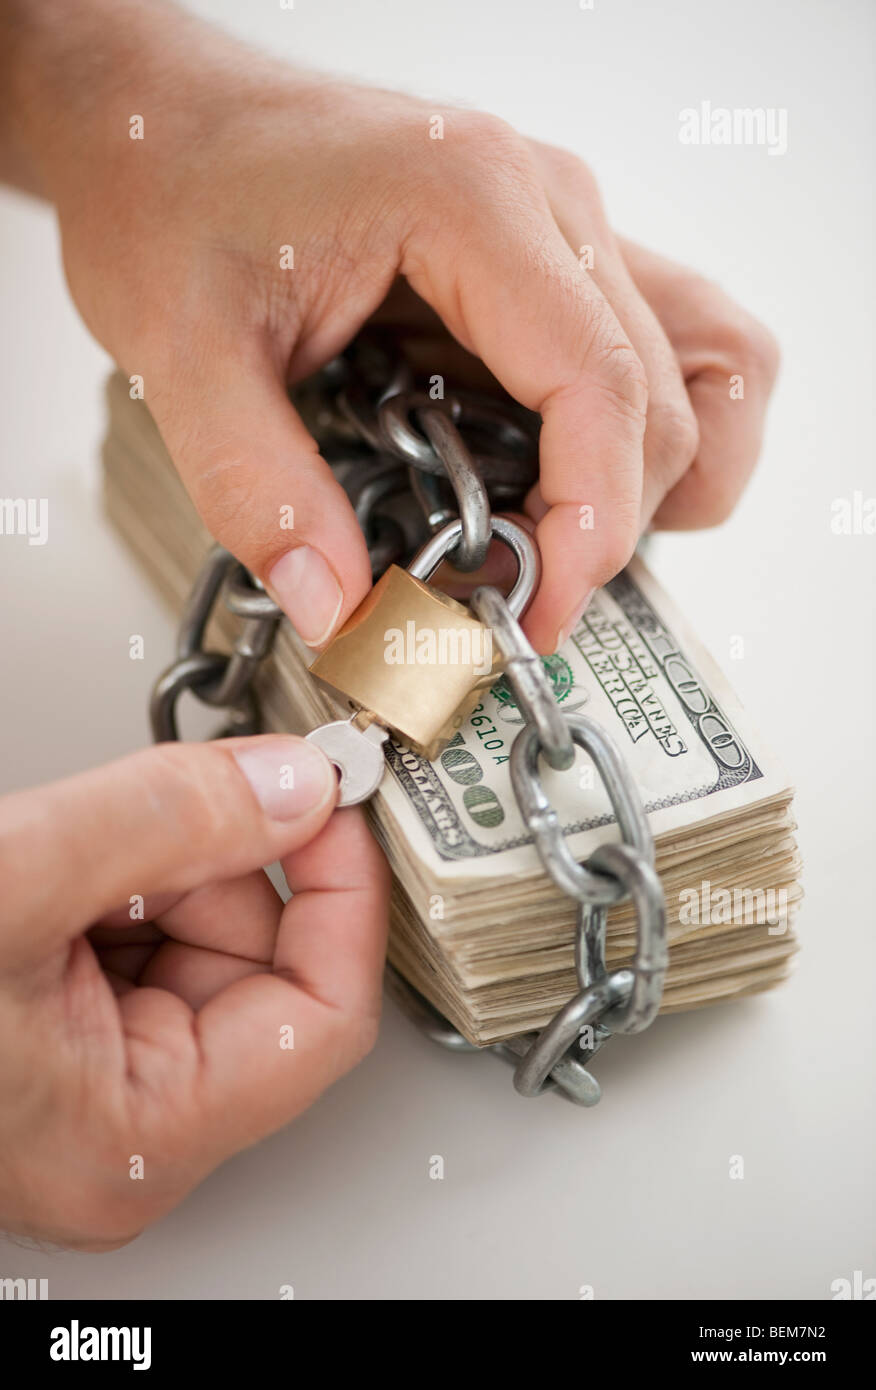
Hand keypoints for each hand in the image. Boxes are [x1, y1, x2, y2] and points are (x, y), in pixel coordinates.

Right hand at [0, 735, 387, 1248]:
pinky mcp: (57, 1037)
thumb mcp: (15, 879)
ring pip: (198, 940)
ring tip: (72, 849)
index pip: (323, 1017)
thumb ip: (171, 822)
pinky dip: (120, 879)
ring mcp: (90, 1083)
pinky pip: (138, 938)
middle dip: (223, 862)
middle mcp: (126, 1128)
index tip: (337, 801)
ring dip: (161, 864)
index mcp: (136, 1136)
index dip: (344, 895)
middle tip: (174, 799)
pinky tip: (56, 867)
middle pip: (261, 966)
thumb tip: (296, 788)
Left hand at [1, 1, 777, 651]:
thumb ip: (263, 491)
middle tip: (508, 603)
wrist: (165, 122)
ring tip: (550, 548)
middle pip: (661, 399)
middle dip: (601, 527)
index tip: (536, 614)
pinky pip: (663, 352)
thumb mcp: (186, 354)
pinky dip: (642, 440)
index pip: (597, 386)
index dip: (588, 524)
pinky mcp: (551, 261)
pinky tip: (562, 484)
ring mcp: (562, 228)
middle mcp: (548, 204)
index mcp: (471, 203)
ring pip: (697, 372)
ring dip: (649, 483)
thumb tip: (345, 615)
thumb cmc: (174, 195)